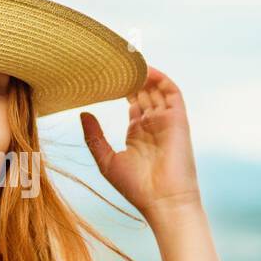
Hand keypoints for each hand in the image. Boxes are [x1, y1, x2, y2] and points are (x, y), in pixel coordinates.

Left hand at [80, 66, 201, 220]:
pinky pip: (171, 92)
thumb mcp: (107, 160)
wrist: (163, 202)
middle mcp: (153, 124)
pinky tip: (144, 70)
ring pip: (156, 88)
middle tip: (115, 58)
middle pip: (143, 91)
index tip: (104, 73)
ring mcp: (166, 120)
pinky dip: (160, 78)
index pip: (131, 101)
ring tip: (127, 59)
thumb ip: (94, 137)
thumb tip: (83, 113)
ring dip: (144, 73)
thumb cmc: (136, 187)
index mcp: (138, 133)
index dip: (119, 86)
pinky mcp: (178, 119)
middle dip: (131, 75)